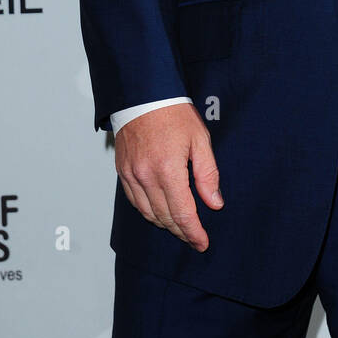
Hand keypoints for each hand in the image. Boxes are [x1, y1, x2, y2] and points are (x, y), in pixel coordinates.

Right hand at [114, 103, 222, 250]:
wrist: (144, 95)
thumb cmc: (174, 113)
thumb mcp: (200, 140)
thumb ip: (208, 174)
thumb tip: (214, 203)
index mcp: (168, 169)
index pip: (182, 214)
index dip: (193, 233)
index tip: (202, 243)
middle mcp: (146, 176)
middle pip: (164, 218)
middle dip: (181, 231)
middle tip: (194, 237)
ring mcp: (131, 175)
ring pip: (148, 213)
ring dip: (164, 224)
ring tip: (180, 226)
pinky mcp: (122, 171)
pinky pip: (134, 201)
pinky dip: (148, 211)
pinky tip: (159, 210)